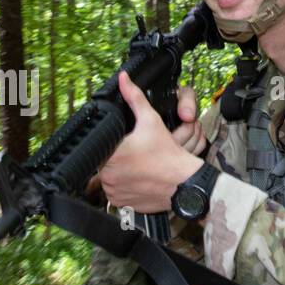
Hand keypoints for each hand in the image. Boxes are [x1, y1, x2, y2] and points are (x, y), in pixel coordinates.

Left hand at [99, 71, 202, 212]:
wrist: (185, 184)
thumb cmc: (169, 155)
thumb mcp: (151, 121)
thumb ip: (135, 98)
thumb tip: (124, 80)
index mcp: (110, 155)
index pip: (99, 147)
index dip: (111, 145)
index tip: (124, 145)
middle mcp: (108, 176)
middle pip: (104, 163)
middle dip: (116, 159)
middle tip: (135, 156)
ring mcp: (115, 192)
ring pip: (110, 179)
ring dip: (120, 174)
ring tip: (138, 168)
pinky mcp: (124, 204)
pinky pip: (118, 194)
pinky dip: (126, 188)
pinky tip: (140, 180)